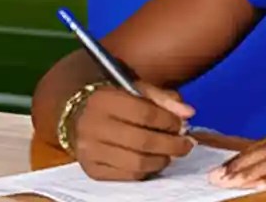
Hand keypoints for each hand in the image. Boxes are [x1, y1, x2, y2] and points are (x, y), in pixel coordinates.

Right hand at [72, 81, 196, 180]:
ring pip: (137, 162)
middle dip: (172, 145)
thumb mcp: (135, 89)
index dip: (169, 121)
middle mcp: (92, 126)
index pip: (145, 113)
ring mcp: (89, 150)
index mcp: (104, 100)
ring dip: (162, 160)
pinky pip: (127, 176)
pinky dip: (147, 171)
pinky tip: (154, 161)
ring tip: (170, 153)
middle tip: (186, 144)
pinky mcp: (91, 169)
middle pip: (143, 141)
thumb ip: (163, 98)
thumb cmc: (114, 101)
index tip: (181, 124)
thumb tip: (188, 113)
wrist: (77, 115)